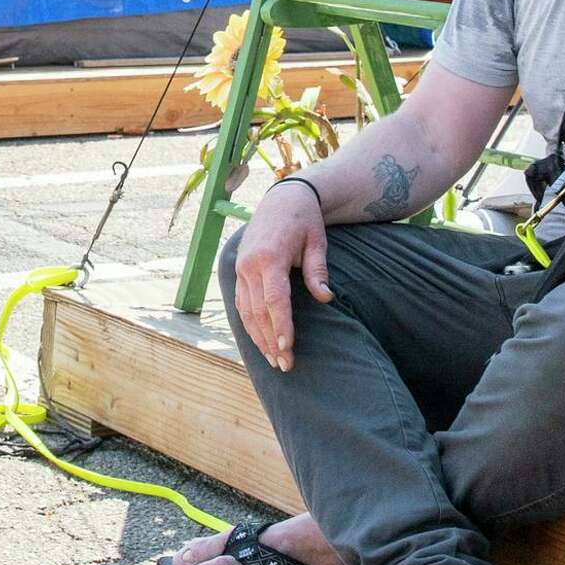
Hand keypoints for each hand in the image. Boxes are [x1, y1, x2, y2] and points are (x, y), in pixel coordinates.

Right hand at [232, 184, 330, 372]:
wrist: (281, 199)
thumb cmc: (304, 220)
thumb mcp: (317, 241)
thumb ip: (317, 270)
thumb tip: (326, 298)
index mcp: (269, 257)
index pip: (274, 299)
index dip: (280, 326)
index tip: (287, 348)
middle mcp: (249, 265)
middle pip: (258, 311)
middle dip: (270, 341)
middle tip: (285, 366)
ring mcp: (241, 269)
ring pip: (246, 312)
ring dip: (259, 338)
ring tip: (274, 361)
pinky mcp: (238, 272)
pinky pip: (241, 304)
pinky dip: (250, 325)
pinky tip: (261, 342)